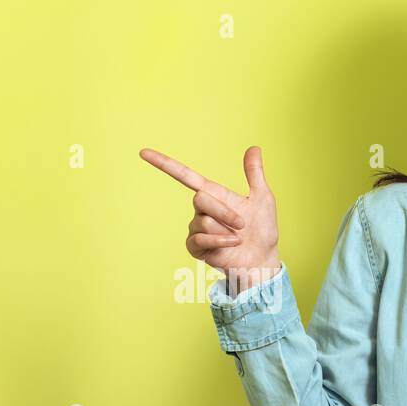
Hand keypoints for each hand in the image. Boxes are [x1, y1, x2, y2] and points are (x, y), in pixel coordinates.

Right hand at [139, 145, 281, 294]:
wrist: (262, 258)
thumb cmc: (262, 229)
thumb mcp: (262, 197)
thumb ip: (254, 173)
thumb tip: (254, 147)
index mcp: (213, 194)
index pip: (184, 175)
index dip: (164, 164)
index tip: (143, 152)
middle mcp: (201, 210)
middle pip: (200, 199)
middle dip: (224, 211)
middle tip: (241, 224)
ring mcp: (196, 229)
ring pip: (204, 222)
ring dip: (226, 230)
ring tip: (238, 237)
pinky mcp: (195, 247)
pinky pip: (201, 239)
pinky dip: (221, 242)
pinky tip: (232, 244)